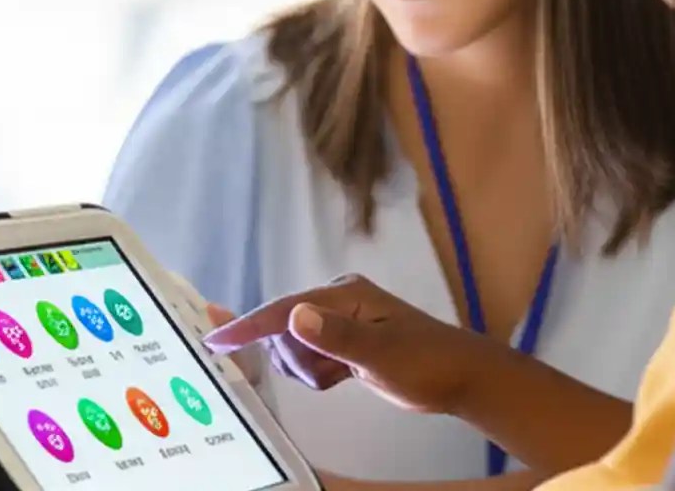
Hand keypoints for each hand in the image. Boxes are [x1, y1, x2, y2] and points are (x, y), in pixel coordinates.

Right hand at [202, 274, 489, 414]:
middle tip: (333, 376)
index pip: (283, 310)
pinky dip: (319, 375)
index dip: (247, 326)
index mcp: (342, 296)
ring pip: (295, 352)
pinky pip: (310, 361)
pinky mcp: (343, 343)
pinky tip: (345, 379)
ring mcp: (339, 323)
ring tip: (343, 377)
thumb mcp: (381, 354)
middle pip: (285, 335)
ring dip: (310, 371)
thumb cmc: (425, 362)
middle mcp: (335, 303)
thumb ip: (337, 337)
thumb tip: (295, 316)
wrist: (461, 377)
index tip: (214, 341)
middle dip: (298, 362)